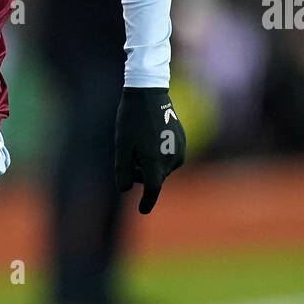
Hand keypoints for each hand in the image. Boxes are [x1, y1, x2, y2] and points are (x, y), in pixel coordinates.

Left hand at [114, 88, 185, 213]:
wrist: (149, 93)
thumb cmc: (131, 120)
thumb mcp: (121, 146)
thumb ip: (122, 170)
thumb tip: (126, 189)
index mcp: (155, 161)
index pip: (152, 188)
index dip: (147, 201)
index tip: (142, 210)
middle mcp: (171, 158)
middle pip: (154, 177)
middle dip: (140, 172)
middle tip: (129, 152)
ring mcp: (179, 150)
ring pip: (161, 167)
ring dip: (149, 163)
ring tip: (139, 141)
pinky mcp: (182, 142)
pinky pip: (168, 157)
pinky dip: (157, 154)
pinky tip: (149, 137)